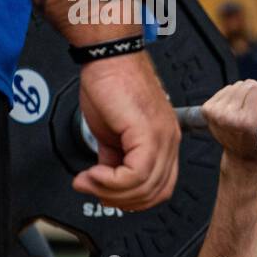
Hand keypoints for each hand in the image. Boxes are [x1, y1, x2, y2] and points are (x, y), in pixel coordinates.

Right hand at [72, 52, 180, 210]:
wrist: (108, 57)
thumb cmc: (111, 85)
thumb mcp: (112, 131)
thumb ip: (114, 157)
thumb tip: (106, 178)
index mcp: (164, 141)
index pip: (160, 188)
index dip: (132, 200)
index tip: (105, 193)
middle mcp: (169, 141)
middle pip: (154, 193)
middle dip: (118, 200)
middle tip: (92, 189)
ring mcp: (162, 137)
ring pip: (145, 187)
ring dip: (110, 191)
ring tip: (88, 180)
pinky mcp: (148, 132)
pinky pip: (136, 174)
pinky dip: (111, 181)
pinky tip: (94, 172)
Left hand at [201, 76, 256, 166]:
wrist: (247, 161)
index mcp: (248, 123)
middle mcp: (227, 118)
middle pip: (249, 84)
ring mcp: (215, 114)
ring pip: (238, 85)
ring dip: (248, 95)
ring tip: (251, 113)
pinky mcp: (207, 110)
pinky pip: (227, 89)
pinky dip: (236, 97)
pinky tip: (240, 112)